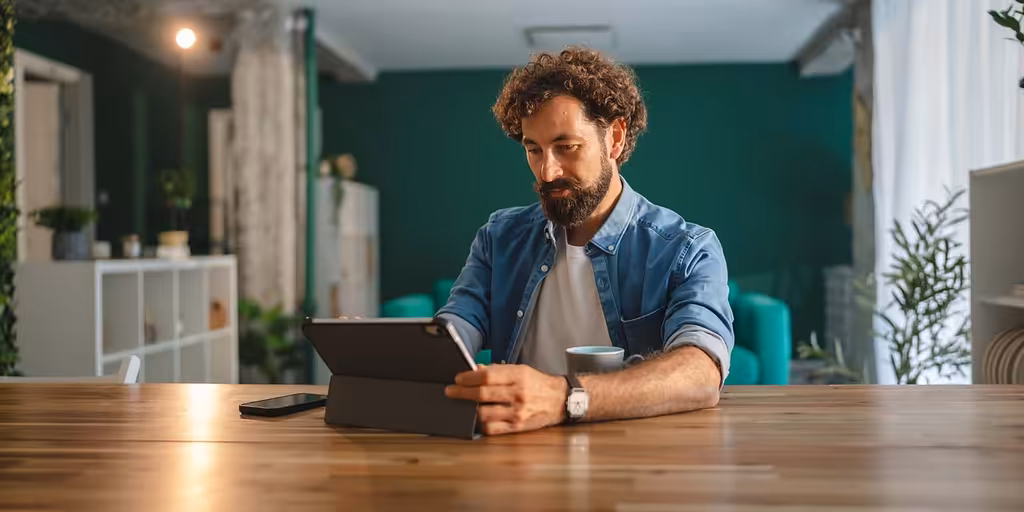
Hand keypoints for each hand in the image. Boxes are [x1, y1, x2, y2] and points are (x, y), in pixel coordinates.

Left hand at [444, 364, 567, 435]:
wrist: (561, 400)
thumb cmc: (538, 384)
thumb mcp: (521, 370)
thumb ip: (498, 370)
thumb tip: (475, 369)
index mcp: (519, 376)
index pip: (487, 376)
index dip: (468, 377)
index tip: (458, 379)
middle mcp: (518, 393)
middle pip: (482, 394)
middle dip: (462, 392)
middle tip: (451, 391)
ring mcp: (518, 412)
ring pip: (484, 412)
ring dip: (469, 408)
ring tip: (463, 404)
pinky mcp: (518, 426)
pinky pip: (492, 428)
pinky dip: (481, 423)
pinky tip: (476, 418)